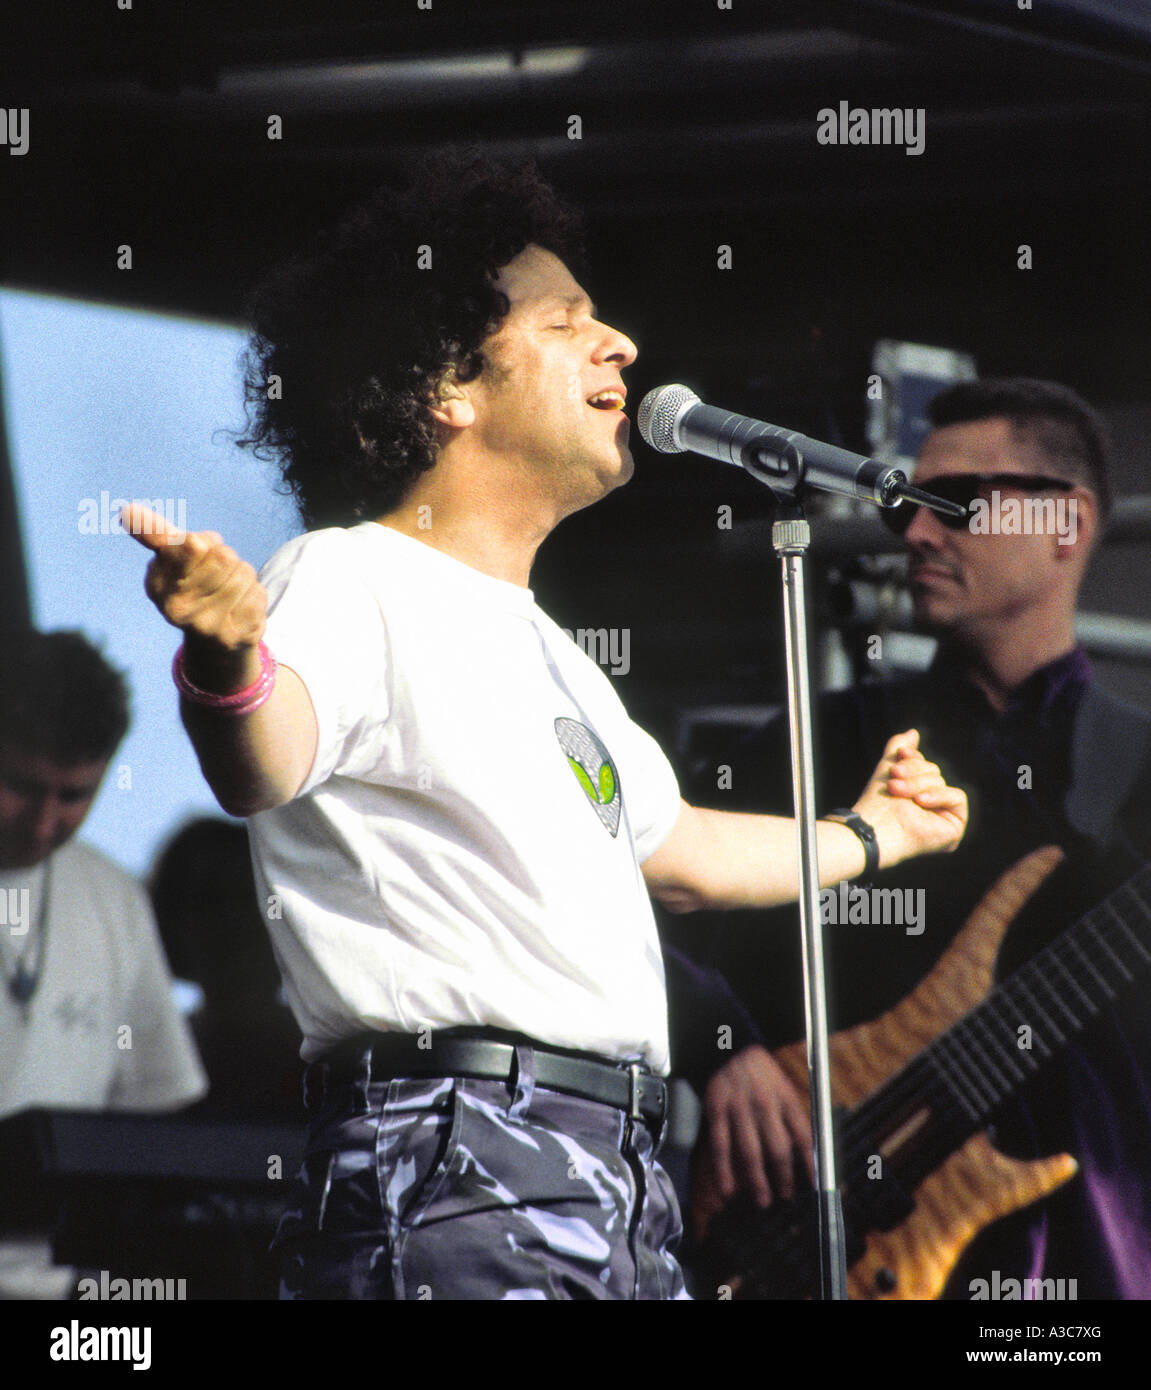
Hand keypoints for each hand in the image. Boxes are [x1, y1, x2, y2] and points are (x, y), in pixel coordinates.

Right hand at [121, 504, 266, 677]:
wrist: (214, 641)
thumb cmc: (192, 585)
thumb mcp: (171, 559)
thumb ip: (154, 534)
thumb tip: (126, 510)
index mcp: (158, 587)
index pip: (192, 544)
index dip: (203, 542)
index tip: (198, 554)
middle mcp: (179, 612)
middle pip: (224, 556)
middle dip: (226, 557)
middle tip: (217, 575)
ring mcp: (209, 628)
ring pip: (244, 573)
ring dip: (243, 575)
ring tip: (229, 592)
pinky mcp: (239, 636)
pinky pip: (258, 594)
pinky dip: (255, 595)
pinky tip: (241, 608)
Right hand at [690, 1045, 813, 1241]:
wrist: (728, 1047)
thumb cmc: (762, 1076)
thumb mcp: (784, 1089)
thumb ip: (794, 1119)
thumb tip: (811, 1155)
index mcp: (785, 1098)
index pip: (803, 1136)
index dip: (810, 1163)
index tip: (815, 1186)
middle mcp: (764, 1103)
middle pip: (777, 1148)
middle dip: (783, 1178)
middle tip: (786, 1197)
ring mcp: (739, 1107)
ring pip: (749, 1151)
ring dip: (757, 1180)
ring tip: (763, 1201)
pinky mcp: (717, 1109)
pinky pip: (720, 1145)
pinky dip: (724, 1170)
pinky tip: (728, 1189)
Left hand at [853, 729, 967, 868]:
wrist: (875, 826)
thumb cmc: (876, 802)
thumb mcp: (888, 767)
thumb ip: (899, 748)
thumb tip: (913, 732)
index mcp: (917, 794)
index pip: (925, 767)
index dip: (914, 758)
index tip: (899, 755)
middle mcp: (932, 807)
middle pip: (934, 772)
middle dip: (913, 773)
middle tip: (892, 781)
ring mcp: (943, 818)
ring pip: (941, 782)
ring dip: (917, 784)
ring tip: (897, 791)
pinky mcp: (954, 828)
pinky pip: (957, 797)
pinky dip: (938, 795)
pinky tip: (920, 801)